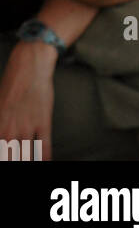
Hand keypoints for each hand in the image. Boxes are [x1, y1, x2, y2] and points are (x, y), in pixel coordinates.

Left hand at [0, 41, 56, 160]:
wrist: (30, 64)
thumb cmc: (13, 82)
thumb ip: (0, 122)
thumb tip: (2, 134)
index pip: (0, 149)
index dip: (4, 157)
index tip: (8, 157)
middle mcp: (10, 129)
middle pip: (10, 156)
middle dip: (14, 160)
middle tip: (18, 160)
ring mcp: (28, 126)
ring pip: (26, 155)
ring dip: (27, 161)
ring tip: (28, 163)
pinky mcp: (43, 120)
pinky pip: (44, 145)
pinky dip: (45, 157)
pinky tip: (46, 161)